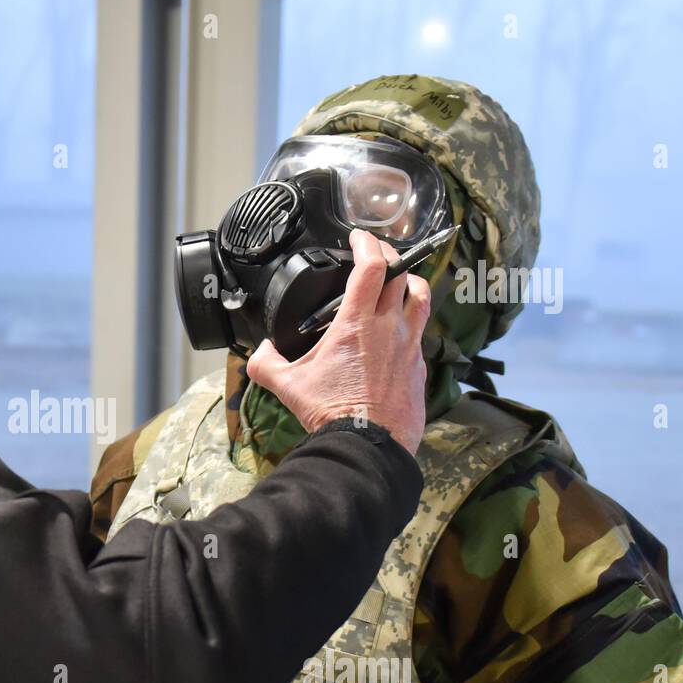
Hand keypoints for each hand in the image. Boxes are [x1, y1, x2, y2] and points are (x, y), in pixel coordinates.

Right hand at [246, 228, 429, 453]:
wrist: (368, 445)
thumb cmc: (331, 414)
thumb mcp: (288, 386)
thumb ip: (266, 364)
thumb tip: (261, 353)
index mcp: (356, 324)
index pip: (371, 266)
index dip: (367, 243)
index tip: (358, 237)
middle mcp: (388, 328)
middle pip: (401, 274)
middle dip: (390, 255)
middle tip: (378, 253)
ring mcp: (409, 346)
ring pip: (421, 298)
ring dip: (411, 283)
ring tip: (402, 281)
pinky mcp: (418, 367)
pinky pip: (419, 334)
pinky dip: (411, 323)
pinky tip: (399, 332)